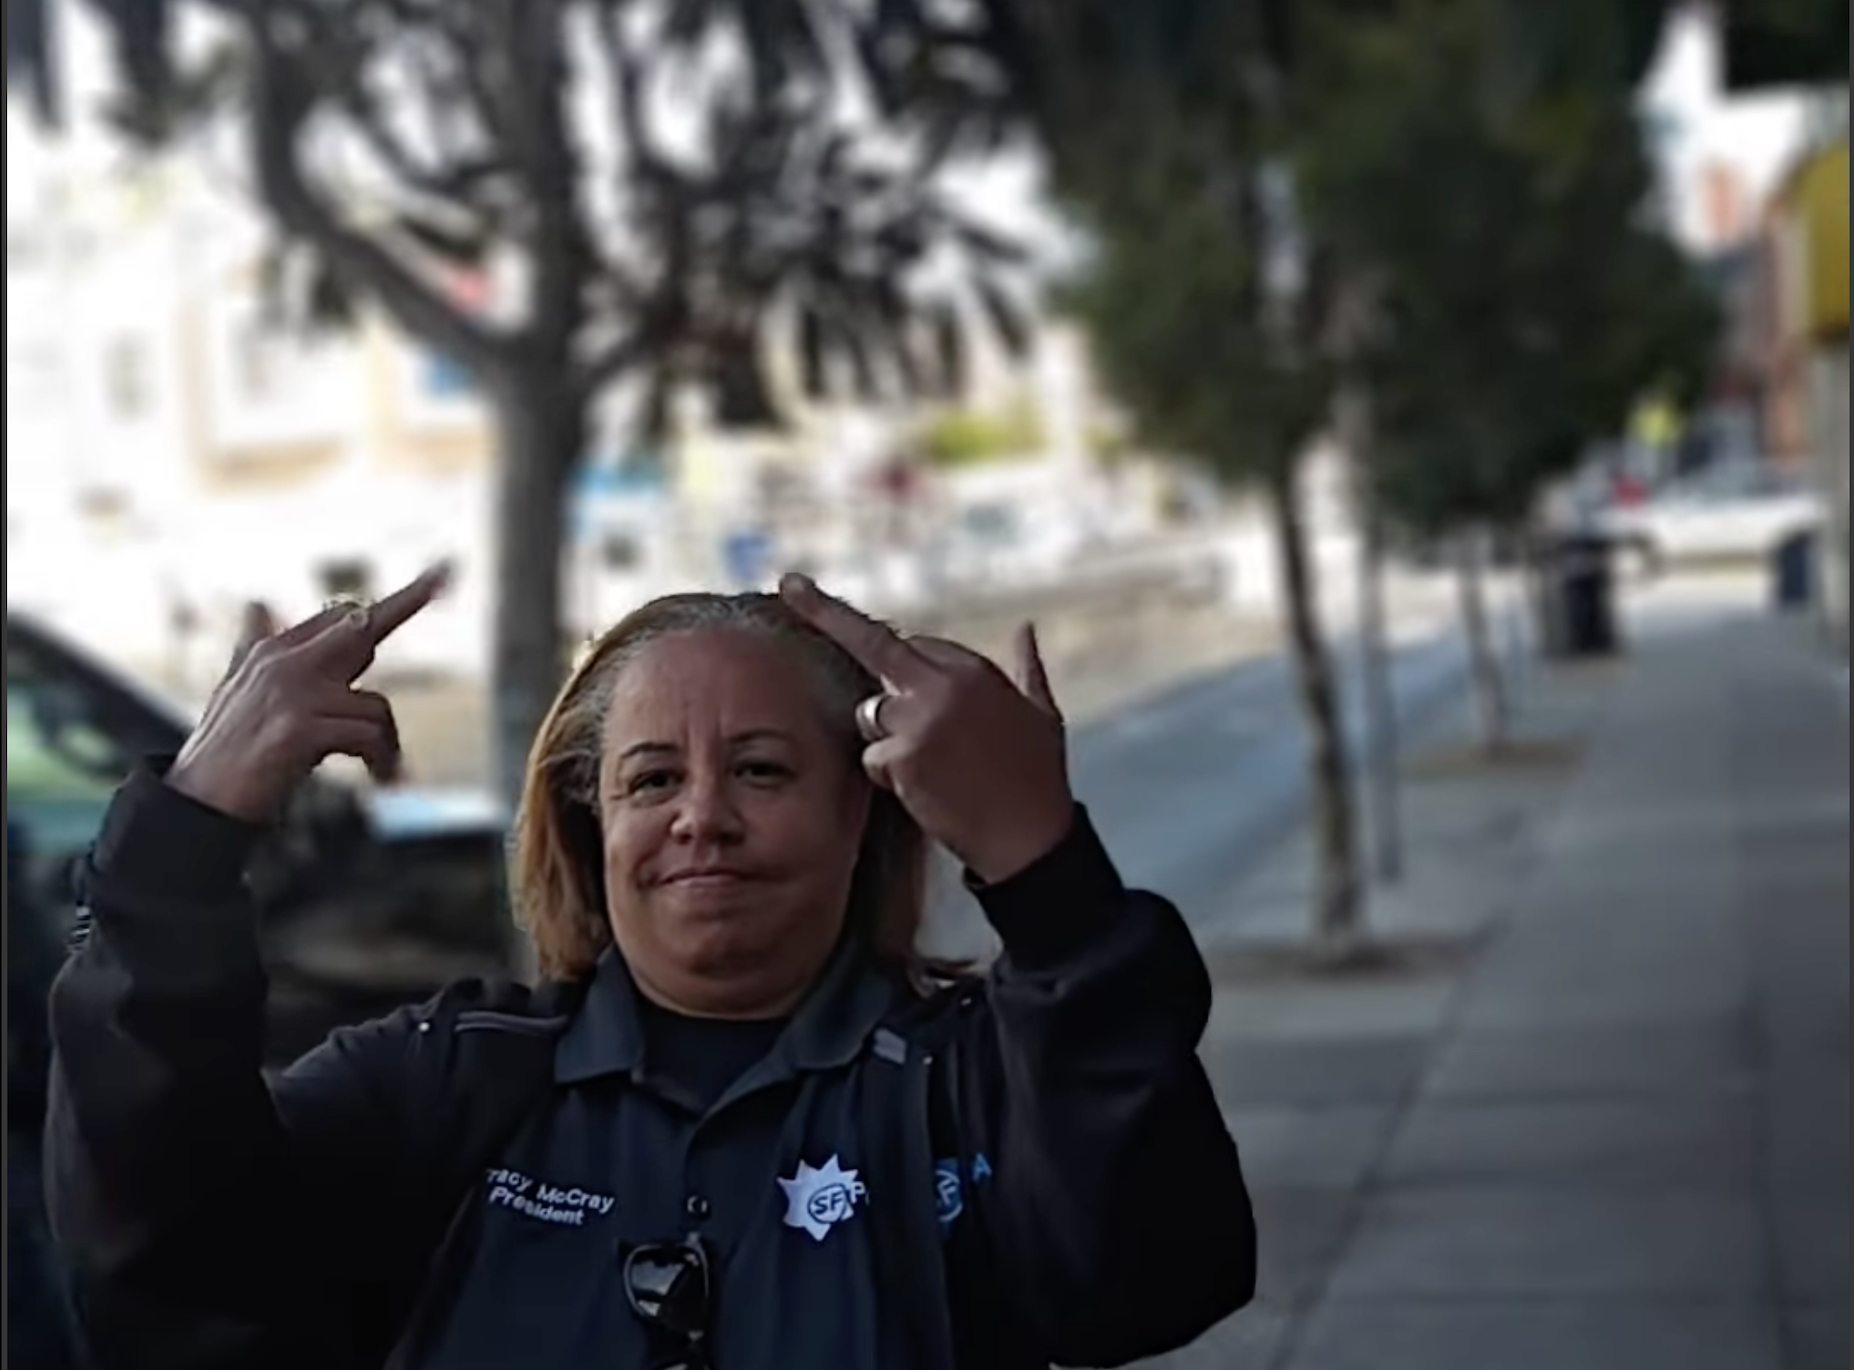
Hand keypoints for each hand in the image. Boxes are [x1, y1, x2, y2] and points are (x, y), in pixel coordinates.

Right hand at [167, 568, 448, 823]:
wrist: (197, 801)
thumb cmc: (226, 749)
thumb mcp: (238, 688)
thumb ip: (255, 646)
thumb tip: (257, 602)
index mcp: (274, 651)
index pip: (341, 617)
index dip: (399, 600)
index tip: (444, 573)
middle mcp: (283, 662)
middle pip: (360, 628)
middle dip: (406, 605)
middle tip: (445, 576)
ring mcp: (292, 693)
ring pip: (376, 705)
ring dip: (388, 744)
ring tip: (382, 768)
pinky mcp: (299, 727)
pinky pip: (369, 737)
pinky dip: (383, 762)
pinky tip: (381, 778)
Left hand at [780, 573, 1074, 884]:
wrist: (1029, 838)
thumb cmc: (1039, 778)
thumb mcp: (1042, 714)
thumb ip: (1029, 667)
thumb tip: (1026, 628)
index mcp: (974, 669)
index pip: (916, 645)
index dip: (905, 670)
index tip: (884, 663)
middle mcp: (943, 685)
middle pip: (874, 646)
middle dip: (825, 613)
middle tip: (790, 584)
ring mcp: (920, 720)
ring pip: (869, 713)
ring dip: (887, 739)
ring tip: (937, 770)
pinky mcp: (902, 757)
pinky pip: (872, 758)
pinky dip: (889, 777)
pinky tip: (928, 792)